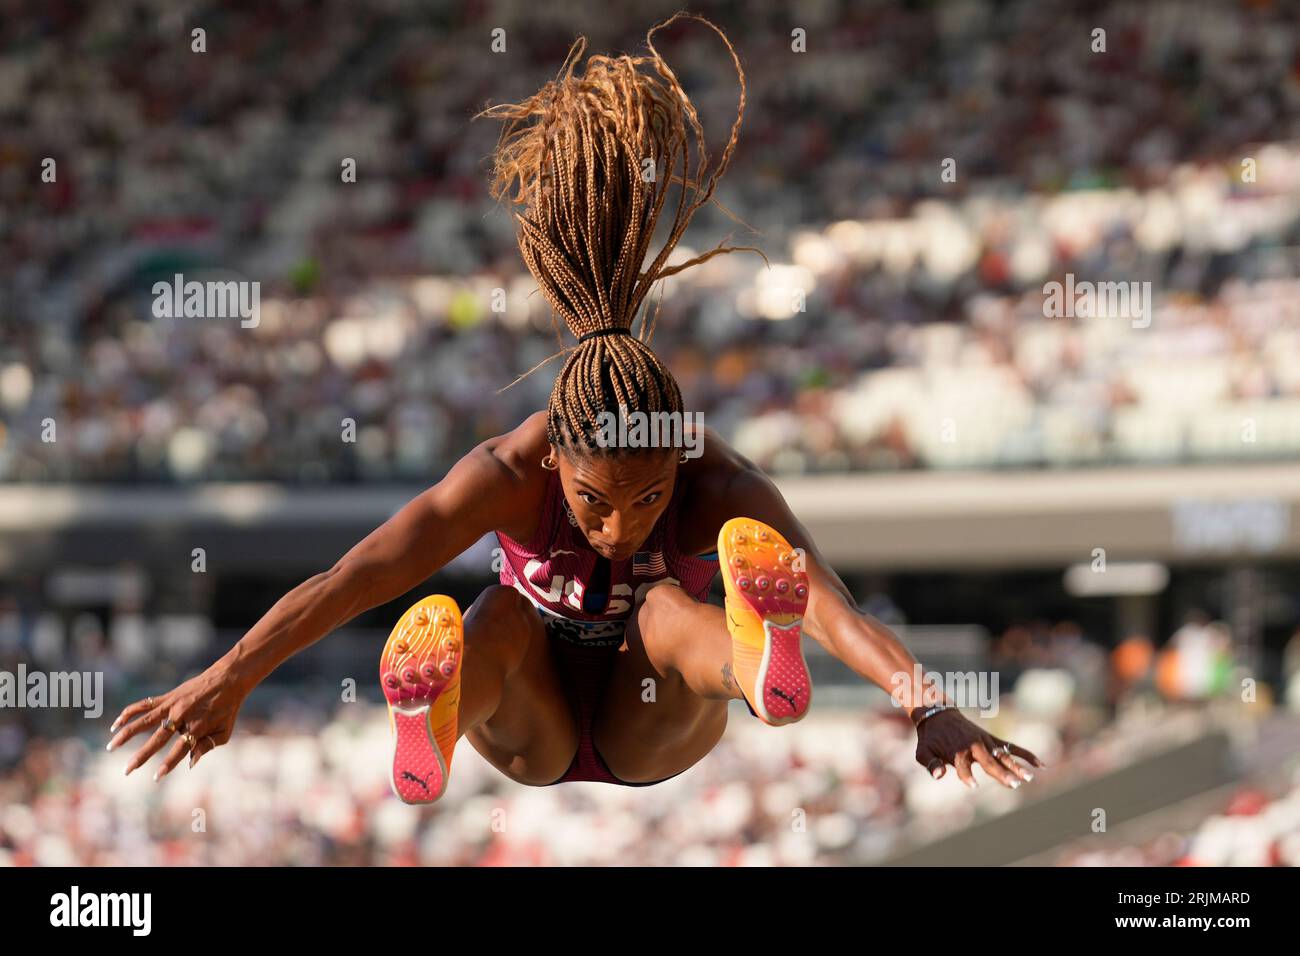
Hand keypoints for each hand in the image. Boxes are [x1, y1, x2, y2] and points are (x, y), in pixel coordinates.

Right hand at [106, 663, 247, 779]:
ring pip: (144, 720)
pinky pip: (144, 704)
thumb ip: (207, 747)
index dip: (168, 764)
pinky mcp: (168, 696)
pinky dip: (129, 713)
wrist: (228, 679)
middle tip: (126, 771)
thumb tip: (190, 762)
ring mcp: (173, 705)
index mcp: (198, 727)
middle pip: (158, 738)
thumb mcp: (224, 731)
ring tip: (111, 747)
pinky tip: (116, 724)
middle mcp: (182, 716)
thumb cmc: (228, 709)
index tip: (156, 778)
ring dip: (126, 734)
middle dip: (141, 756)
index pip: (180, 750)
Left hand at [914, 709, 1043, 788]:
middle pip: (989, 761)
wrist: (938, 714)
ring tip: (1030, 778)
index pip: (963, 766)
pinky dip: (1025, 754)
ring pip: (1003, 755)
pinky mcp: (992, 739)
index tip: (973, 785)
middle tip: (1014, 785)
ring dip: (1016, 766)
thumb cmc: (930, 738)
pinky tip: (1040, 764)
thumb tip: (939, 775)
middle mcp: (973, 745)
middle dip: (1001, 773)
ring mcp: (985, 742)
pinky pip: (1011, 747)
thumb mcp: (923, 751)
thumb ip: (931, 764)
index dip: (967, 775)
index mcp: (957, 750)